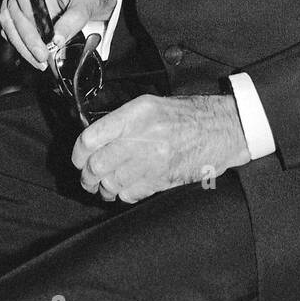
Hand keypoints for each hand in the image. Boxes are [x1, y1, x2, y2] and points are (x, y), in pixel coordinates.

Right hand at [0, 0, 118, 70]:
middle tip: (42, 54)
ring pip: (8, 18)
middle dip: (27, 33)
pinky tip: (35, 54)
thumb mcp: (87, 2)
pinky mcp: (17, 6)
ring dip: (22, 43)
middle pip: (14, 3)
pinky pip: (11, 26)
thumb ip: (74, 19)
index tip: (39, 25)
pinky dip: (21, 43)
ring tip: (40, 60)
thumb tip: (56, 40)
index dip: (25, 2)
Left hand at [72, 94, 249, 202]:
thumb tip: (97, 138)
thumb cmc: (188, 115)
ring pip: (112, 183)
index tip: (78, 158)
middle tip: (87, 177)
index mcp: (137, 113)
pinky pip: (131, 194)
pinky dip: (123, 195)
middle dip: (87, 175)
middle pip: (98, 165)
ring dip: (103, 188)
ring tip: (103, 186)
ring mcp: (153, 160)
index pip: (92, 137)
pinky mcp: (162, 179)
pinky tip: (124, 189)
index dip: (78, 152)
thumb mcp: (151, 105)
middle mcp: (143, 137)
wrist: (222, 129)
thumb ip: (123, 120)